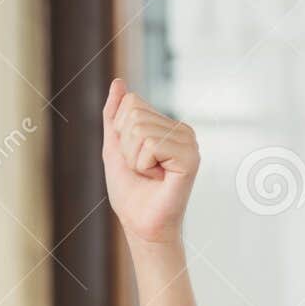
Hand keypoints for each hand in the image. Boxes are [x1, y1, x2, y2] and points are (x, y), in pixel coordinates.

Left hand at [101, 78, 198, 245]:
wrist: (140, 223)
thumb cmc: (129, 190)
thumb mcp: (114, 147)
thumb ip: (113, 115)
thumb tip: (118, 82)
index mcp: (166, 125)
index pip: (130, 103)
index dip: (119, 133)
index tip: (132, 157)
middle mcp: (182, 129)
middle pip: (133, 114)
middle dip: (125, 146)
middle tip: (140, 168)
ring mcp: (189, 142)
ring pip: (139, 129)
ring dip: (133, 157)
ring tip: (149, 173)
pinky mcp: (190, 157)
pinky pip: (151, 144)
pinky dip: (143, 165)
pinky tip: (157, 177)